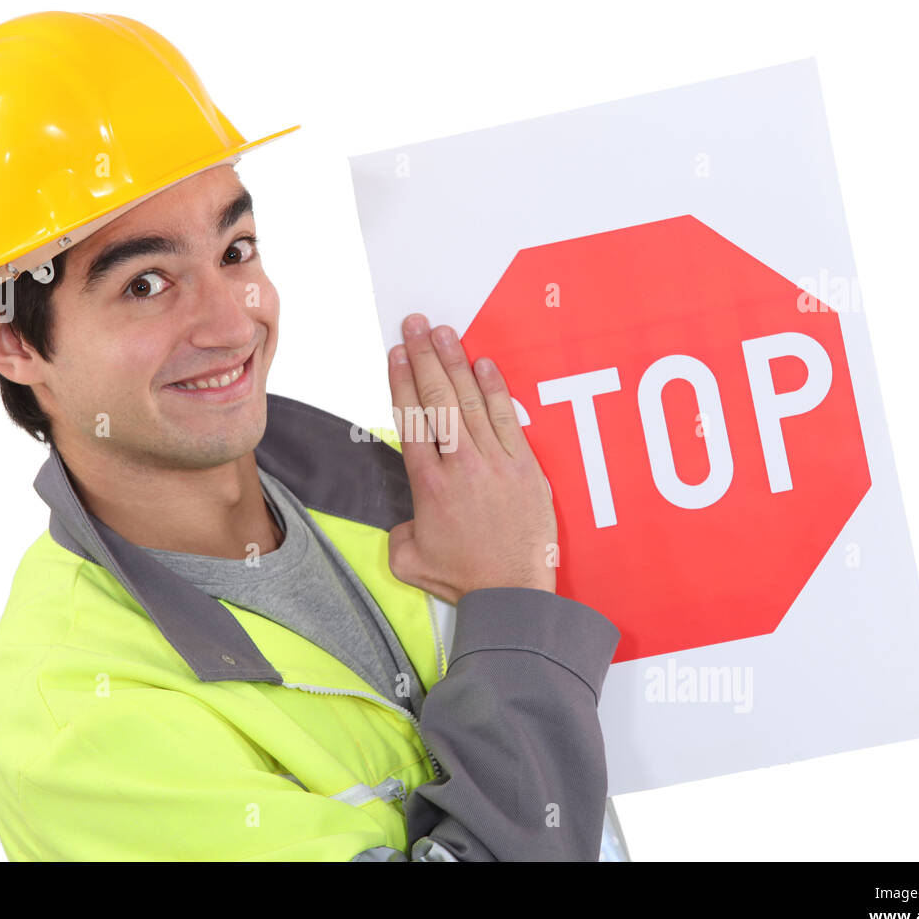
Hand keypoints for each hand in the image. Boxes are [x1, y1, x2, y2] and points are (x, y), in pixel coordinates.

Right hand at [385, 312, 557, 603]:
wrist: (512, 594)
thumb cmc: (463, 579)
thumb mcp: (409, 559)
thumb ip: (399, 531)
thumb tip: (406, 519)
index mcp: (427, 485)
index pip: (410, 419)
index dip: (401, 381)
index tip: (394, 353)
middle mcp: (459, 466)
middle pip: (437, 399)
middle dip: (423, 357)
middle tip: (414, 324)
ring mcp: (494, 463)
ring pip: (470, 402)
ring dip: (455, 363)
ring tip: (443, 332)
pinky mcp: (524, 468)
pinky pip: (506, 418)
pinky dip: (495, 389)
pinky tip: (483, 364)